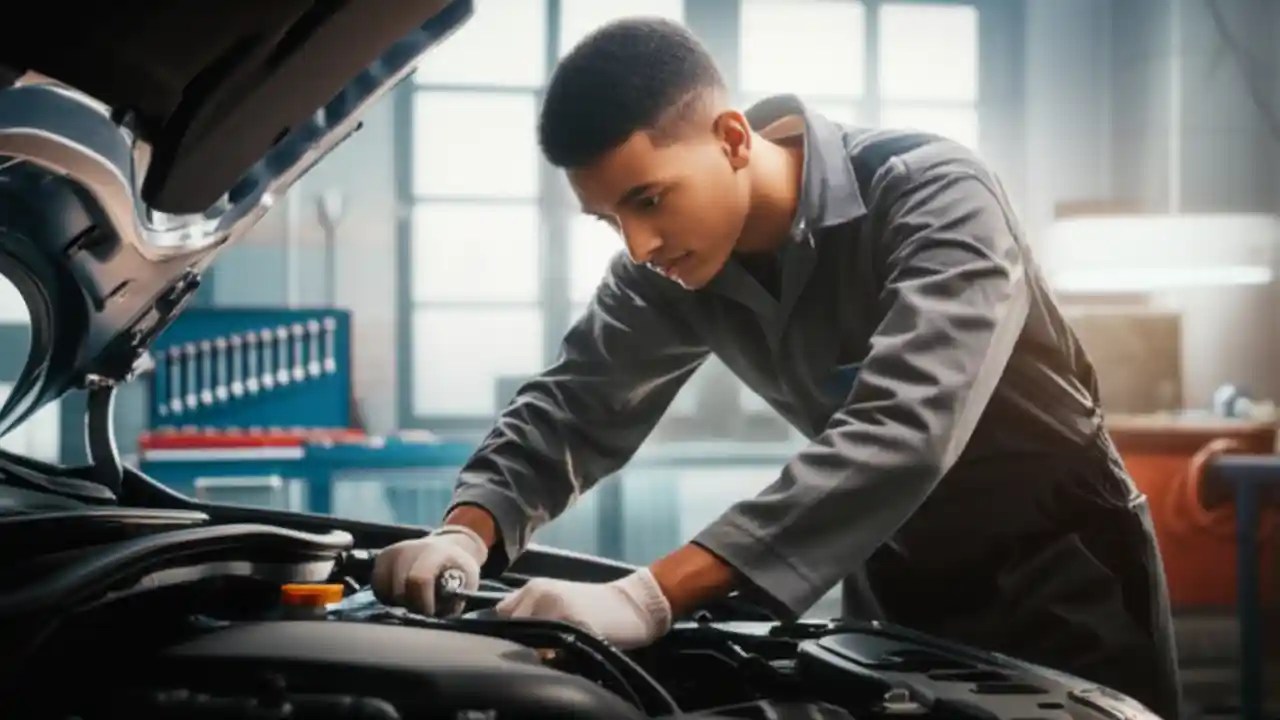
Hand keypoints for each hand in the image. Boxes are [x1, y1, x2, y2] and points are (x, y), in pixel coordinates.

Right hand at [371, 525, 487, 615]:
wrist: (448, 547)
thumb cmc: (459, 568)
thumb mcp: (468, 581)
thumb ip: (455, 599)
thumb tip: (438, 616)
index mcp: (435, 552)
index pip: (419, 579)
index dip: (422, 603)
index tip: (430, 613)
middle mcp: (409, 548)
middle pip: (398, 586)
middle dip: (409, 604)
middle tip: (420, 608)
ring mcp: (393, 550)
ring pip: (383, 586)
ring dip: (395, 600)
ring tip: (411, 600)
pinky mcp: (382, 556)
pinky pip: (376, 583)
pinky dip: (385, 594)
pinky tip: (400, 594)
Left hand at [494, 569, 672, 649]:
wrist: (633, 605)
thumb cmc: (594, 604)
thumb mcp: (557, 600)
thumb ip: (530, 611)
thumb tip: (505, 632)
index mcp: (534, 587)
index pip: (501, 613)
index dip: (507, 629)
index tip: (517, 638)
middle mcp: (540, 594)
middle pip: (511, 628)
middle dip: (519, 640)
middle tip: (536, 648)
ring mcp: (556, 609)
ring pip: (528, 641)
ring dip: (534, 650)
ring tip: (551, 652)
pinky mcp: (574, 626)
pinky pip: (551, 651)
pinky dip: (552, 657)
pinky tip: (563, 655)